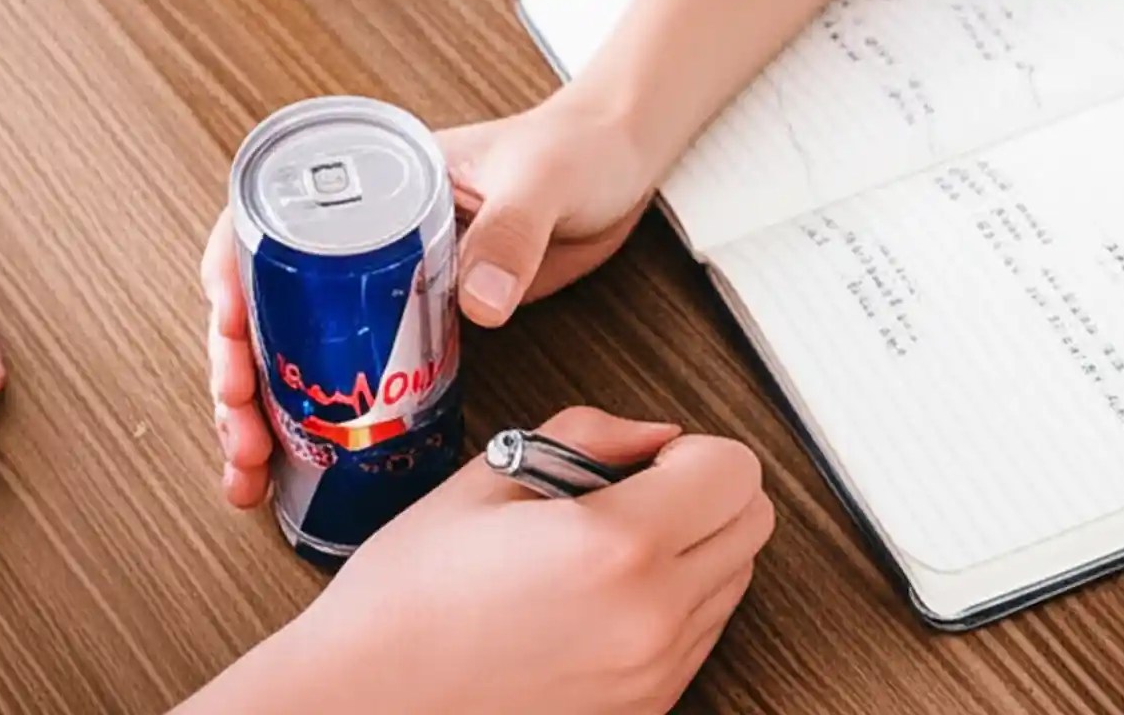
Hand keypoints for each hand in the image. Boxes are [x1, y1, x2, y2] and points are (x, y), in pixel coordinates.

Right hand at [176, 408, 775, 714]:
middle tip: (636, 490)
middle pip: (753, 523)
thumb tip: (648, 435)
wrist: (369, 702)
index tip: (649, 457)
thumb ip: (587, 436)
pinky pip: (701, 633)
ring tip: (607, 545)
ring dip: (694, 546)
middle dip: (707, 491)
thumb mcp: (485, 479)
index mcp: (616, 545)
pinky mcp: (645, 706)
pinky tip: (602, 593)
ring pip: (735, 579)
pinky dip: (674, 600)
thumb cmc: (407, 599)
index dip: (693, 448)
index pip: (736, 470)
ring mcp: (655, 670)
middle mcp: (652, 615)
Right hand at [202, 96, 652, 506]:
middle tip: (244, 432)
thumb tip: (477, 302)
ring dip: (268, 412)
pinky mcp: (421, 322)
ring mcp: (386, 284)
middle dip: (239, 372)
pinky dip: (327, 421)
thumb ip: (511, 233)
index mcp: (370, 185)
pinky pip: (357, 371)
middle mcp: (362, 237)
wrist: (619, 170)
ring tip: (253, 470)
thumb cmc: (574, 148)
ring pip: (300, 350)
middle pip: (268, 305)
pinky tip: (306, 463)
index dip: (230, 275)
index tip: (228, 328)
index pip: (266, 221)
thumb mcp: (540, 181)